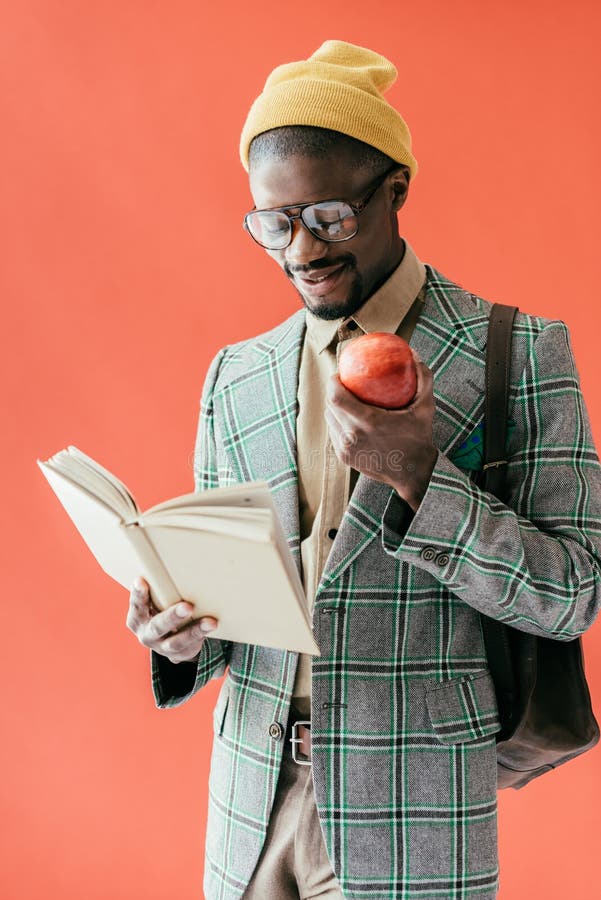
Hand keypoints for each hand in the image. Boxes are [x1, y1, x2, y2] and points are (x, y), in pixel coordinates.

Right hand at [126, 576, 217, 663]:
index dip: (138, 594)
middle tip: (187, 606)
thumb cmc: (160, 609)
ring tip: (211, 622)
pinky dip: (202, 636)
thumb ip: (158, 587)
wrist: (165, 639)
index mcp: (137, 617)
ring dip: (195, 630)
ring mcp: (162, 647)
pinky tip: (213, 625)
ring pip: (177, 641)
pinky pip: (191, 647)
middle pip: (157, 626)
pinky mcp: (178, 654)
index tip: (141, 580)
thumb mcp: (154, 600)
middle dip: (172, 616)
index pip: (136, 605)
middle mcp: (146, 634)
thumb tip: (171, 552)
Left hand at [325, 349, 436, 510]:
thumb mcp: (426, 407)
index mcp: (368, 422)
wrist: (413, 473)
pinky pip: (334, 433)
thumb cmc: (419, 438)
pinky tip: (347, 416)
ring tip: (344, 397)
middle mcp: (352, 436)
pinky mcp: (344, 458)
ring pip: (330, 419)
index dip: (333, 382)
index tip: (340, 373)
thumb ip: (423, 379)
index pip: (336, 396)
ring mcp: (346, 448)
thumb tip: (414, 354)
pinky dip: (338, 422)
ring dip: (334, 407)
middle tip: (344, 382)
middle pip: (330, 406)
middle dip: (333, 391)